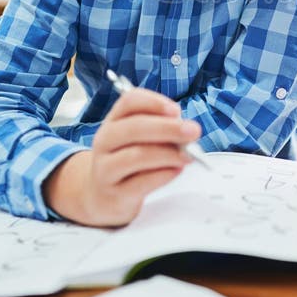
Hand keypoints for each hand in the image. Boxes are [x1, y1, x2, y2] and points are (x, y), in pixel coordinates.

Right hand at [42, 88, 200, 226]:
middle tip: (193, 131)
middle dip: (168, 128)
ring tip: (188, 156)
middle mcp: (105, 141)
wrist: (102, 195)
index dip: (154, 103)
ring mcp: (105, 168)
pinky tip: (176, 171)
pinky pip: (141, 183)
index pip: (129, 102)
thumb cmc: (128, 159)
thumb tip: (186, 130)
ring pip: (137, 156)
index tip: (176, 110)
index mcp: (114, 120)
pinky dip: (163, 175)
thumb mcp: (139, 139)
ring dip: (168, 153)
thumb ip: (160, 129)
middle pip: (134, 127)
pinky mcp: (114, 194)